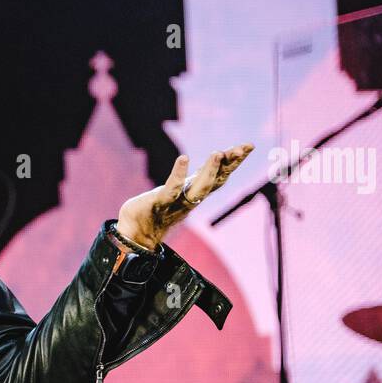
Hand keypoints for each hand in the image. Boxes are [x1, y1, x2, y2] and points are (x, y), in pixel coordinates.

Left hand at [115, 144, 254, 249]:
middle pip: (216, 181)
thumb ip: (190, 181)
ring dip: (210, 171)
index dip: (234, 162)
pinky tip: (183, 158)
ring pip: (199, 188)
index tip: (249, 146)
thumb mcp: (176, 192)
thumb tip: (209, 164)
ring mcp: (176, 203)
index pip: (219, 176)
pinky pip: (171, 190)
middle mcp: (190, 199)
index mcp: (194, 193)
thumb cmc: (153, 211)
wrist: (133, 236)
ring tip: (218, 153)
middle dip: (231, 164)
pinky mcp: (158, 204)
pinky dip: (178, 175)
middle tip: (245, 148)